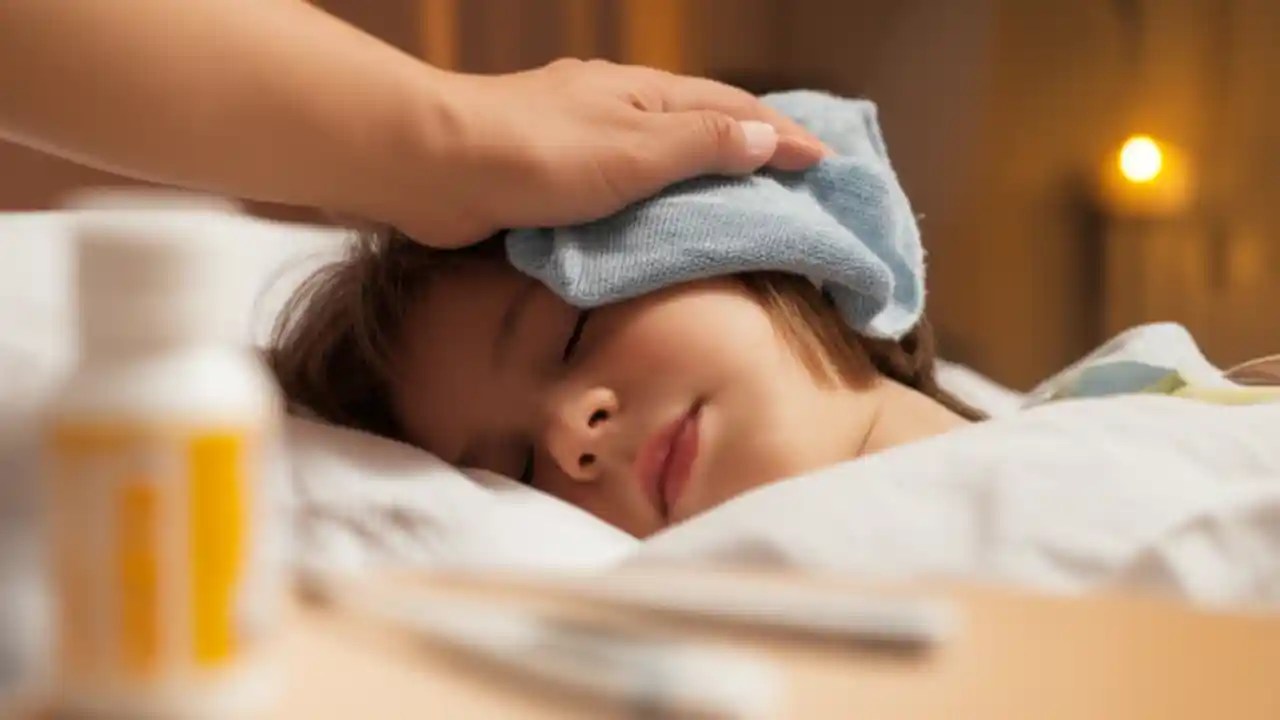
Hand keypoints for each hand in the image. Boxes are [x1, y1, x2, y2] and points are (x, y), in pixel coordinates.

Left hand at [393, 59, 827, 247]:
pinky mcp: (553, 169)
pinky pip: (627, 177)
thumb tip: (767, 138)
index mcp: (647, 93)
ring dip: (706, 167)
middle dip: (752, 144)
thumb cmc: (540, 154)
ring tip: (741, 195)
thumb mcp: (637, 151)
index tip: (825, 162)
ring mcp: (584, 133)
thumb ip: (702, 145)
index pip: (735, 112)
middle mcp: (619, 105)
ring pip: (663, 149)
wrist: (440, 164)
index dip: (782, 136)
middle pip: (702, 121)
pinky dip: (660, 191)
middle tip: (793, 175)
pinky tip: (660, 212)